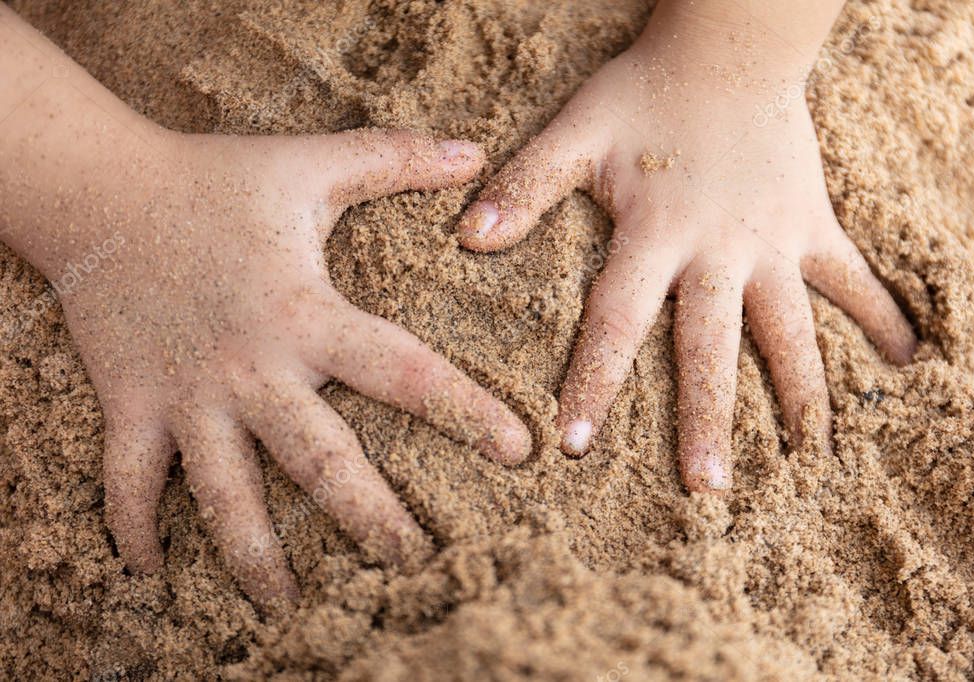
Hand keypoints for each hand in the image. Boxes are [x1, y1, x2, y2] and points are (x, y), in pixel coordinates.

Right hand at [45, 128, 529, 607]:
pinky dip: (135, 528)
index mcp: (308, 315)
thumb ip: (394, 159)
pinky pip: (129, 482)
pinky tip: (150, 574)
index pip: (406, 373)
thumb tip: (476, 151)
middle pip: (321, 462)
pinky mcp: (132, 405)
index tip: (520, 454)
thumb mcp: (311, 165)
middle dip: (369, 519)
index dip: (467, 413)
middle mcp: (253, 368)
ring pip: (225, 494)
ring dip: (254, 556)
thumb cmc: (214, 180)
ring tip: (285, 607)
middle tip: (412, 567)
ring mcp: (188, 395)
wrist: (99, 192)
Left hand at [456, 6, 914, 492]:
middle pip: (710, 349)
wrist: (729, 48)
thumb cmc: (645, 92)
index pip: (616, 322)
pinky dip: (882, 314)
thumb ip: (525, 186)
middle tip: (708, 489)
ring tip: (808, 458)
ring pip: (790, 331)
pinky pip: (853, 277)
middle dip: (706, 421)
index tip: (575, 445)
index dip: (593, 383)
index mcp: (653, 235)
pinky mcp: (813, 226)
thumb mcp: (577, 131)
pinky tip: (908, 360)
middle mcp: (717, 251)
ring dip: (800, 395)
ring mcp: (773, 244)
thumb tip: (467, 238)